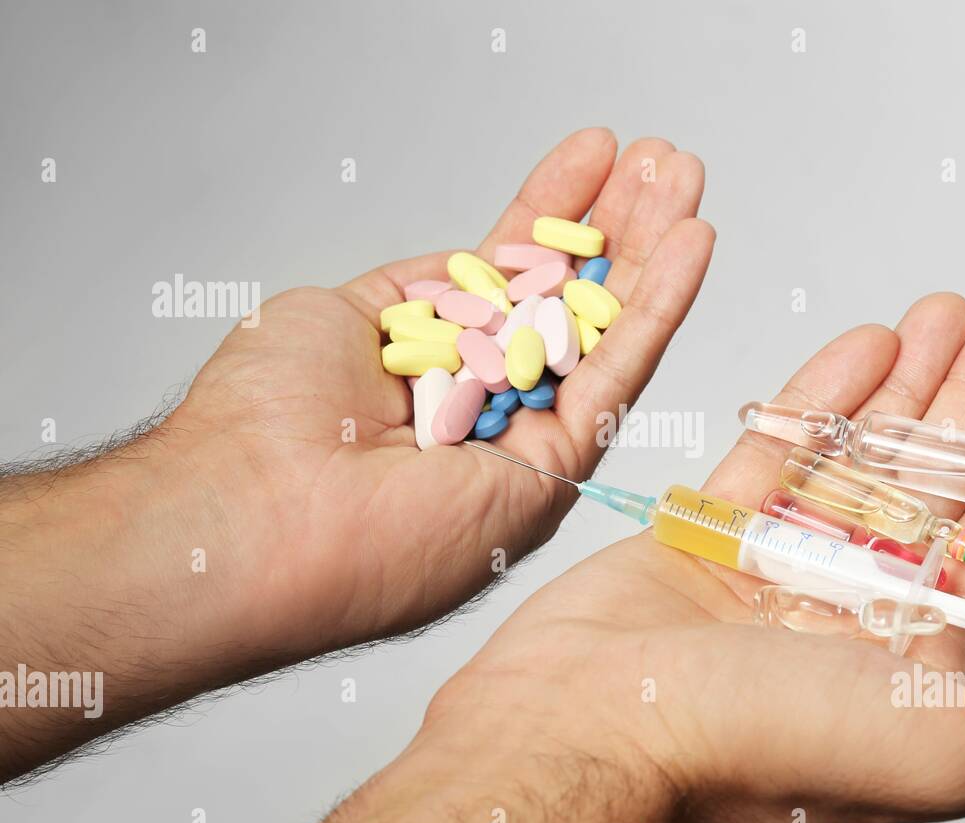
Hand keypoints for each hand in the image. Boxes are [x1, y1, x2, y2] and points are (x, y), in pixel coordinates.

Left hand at [0, 128, 712, 781]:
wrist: (254, 507)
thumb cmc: (265, 421)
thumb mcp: (346, 314)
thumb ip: (425, 290)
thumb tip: (472, 262)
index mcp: (437, 367)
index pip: (511, 277)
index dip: (552, 211)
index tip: (594, 153)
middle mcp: (486, 406)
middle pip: (571, 302)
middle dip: (619, 225)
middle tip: (664, 161)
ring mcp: (524, 441)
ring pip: (606, 335)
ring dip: (653, 252)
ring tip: (687, 177)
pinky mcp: (554, 474)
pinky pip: (617, 378)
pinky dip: (659, 308)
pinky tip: (689, 245)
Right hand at [288, 295, 964, 822]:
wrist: (585, 735)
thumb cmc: (751, 752)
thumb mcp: (949, 752)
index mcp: (915, 662)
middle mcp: (851, 617)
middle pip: (935, 483)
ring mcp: (777, 574)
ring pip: (859, 459)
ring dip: (908, 384)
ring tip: (943, 313)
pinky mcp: (708, 540)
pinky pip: (776, 454)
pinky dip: (821, 397)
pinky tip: (861, 346)